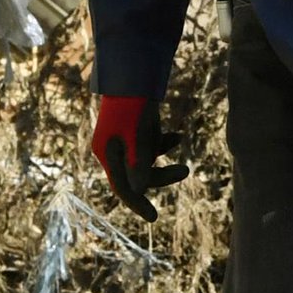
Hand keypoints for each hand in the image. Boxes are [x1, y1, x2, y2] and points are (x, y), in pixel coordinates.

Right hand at [89, 95, 188, 219]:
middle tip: (185, 170)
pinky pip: (152, 145)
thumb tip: (140, 190)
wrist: (133, 74)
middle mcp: (114, 149)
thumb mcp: (139, 136)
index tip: (153, 218)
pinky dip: (165, 143)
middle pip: (138, 175)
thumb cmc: (133, 106)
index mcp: (107, 153)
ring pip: (147, 161)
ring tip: (182, 153)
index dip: (137, 203)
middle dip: (161, 175)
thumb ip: (139, 163)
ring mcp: (125, 139)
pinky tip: (177, 136)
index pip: (122, 186)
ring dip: (164, 160)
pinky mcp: (137, 129)